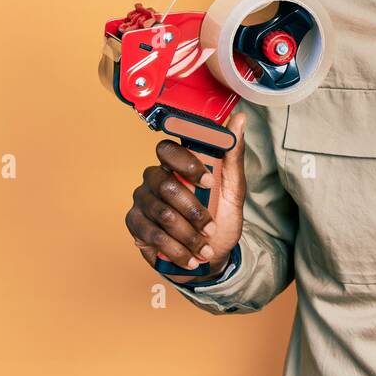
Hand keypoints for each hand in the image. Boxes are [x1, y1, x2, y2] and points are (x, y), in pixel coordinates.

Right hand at [124, 113, 247, 283]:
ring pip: (161, 213)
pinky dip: (176, 249)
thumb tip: (240, 118)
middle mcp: (155, 178)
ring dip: (188, 234)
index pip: (168, 150)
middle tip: (211, 228)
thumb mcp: (234, 189)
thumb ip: (233, 154)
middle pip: (165, 184)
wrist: (212, 257)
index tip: (209, 182)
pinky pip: (152, 234)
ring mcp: (142, 200)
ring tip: (205, 247)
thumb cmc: (221, 218)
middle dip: (193, 210)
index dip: (187, 164)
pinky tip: (190, 257)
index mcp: (177, 164)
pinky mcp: (135, 223)